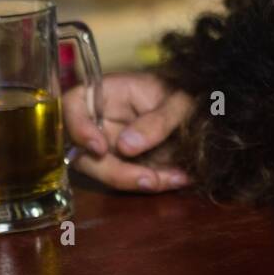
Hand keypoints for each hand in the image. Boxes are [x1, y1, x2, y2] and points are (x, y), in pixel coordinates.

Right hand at [62, 72, 194, 193]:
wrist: (200, 107)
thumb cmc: (184, 91)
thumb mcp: (179, 101)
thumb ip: (157, 120)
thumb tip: (126, 147)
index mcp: (106, 93)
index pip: (72, 105)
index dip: (78, 128)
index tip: (100, 148)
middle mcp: (100, 120)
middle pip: (83, 151)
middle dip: (114, 171)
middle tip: (148, 178)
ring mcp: (108, 144)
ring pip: (103, 171)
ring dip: (135, 181)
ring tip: (174, 178)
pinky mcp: (123, 162)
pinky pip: (127, 180)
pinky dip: (151, 183)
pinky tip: (177, 178)